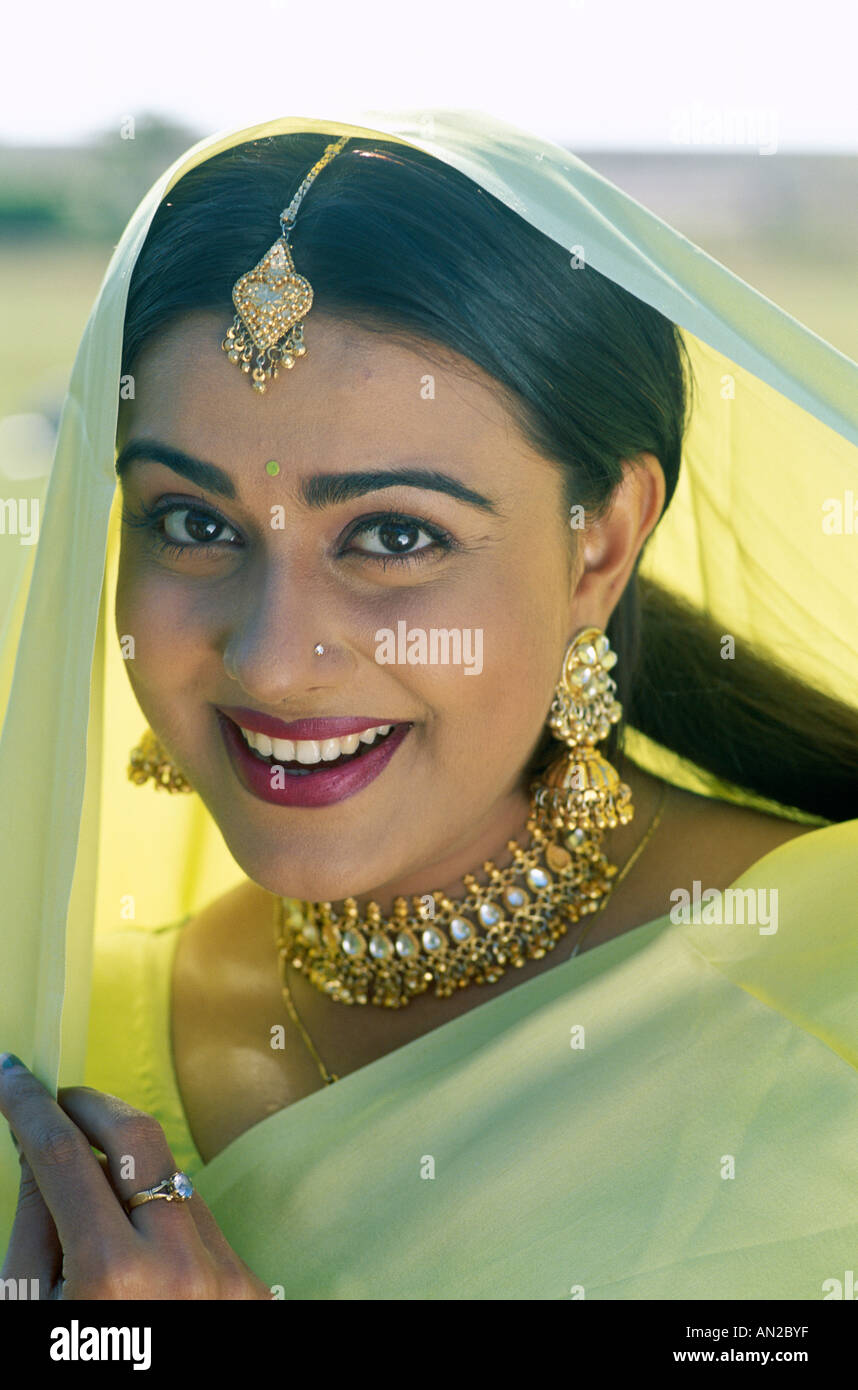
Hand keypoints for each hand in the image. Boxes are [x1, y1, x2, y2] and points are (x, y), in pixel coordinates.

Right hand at [0, 1055, 272, 1299]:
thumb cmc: (80, 1372)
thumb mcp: (33, 1318)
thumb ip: (34, 1229)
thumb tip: (39, 1147)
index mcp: (112, 1282)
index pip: (65, 1158)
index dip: (30, 1107)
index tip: (11, 1074)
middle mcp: (180, 1266)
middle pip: (137, 1137)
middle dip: (92, 1106)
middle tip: (56, 1102)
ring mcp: (227, 1273)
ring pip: (171, 1174)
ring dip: (126, 1163)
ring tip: (87, 1187)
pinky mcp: (252, 1284)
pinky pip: (197, 1218)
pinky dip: (159, 1209)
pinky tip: (132, 1237)